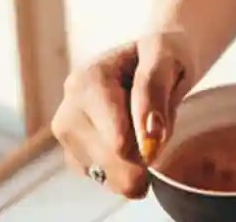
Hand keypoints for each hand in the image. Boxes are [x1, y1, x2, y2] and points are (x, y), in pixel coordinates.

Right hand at [50, 31, 196, 196]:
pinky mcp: (73, 154)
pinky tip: (132, 140)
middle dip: (145, 152)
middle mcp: (68, 109)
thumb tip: (150, 138)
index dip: (149, 144)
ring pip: (109, 175)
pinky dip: (127, 169)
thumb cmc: (163, 56)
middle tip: (157, 124)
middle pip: (113, 161)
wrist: (153, 58)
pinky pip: (107, 180)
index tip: (163, 130)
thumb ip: (154, 90)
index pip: (118, 141)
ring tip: (143, 128)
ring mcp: (67, 135)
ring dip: (138, 161)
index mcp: (87, 81)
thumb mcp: (167, 58)